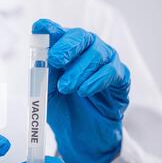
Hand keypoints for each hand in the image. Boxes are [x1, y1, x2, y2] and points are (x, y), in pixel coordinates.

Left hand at [33, 19, 129, 162]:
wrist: (80, 134)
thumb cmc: (62, 107)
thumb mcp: (46, 90)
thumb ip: (44, 73)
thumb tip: (40, 56)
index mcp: (65, 49)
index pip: (58, 33)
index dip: (49, 29)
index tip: (40, 28)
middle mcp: (87, 49)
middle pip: (80, 36)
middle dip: (66, 47)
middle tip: (55, 60)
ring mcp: (106, 61)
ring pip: (96, 55)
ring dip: (79, 71)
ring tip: (66, 88)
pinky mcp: (121, 77)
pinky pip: (112, 72)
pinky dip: (96, 80)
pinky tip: (84, 91)